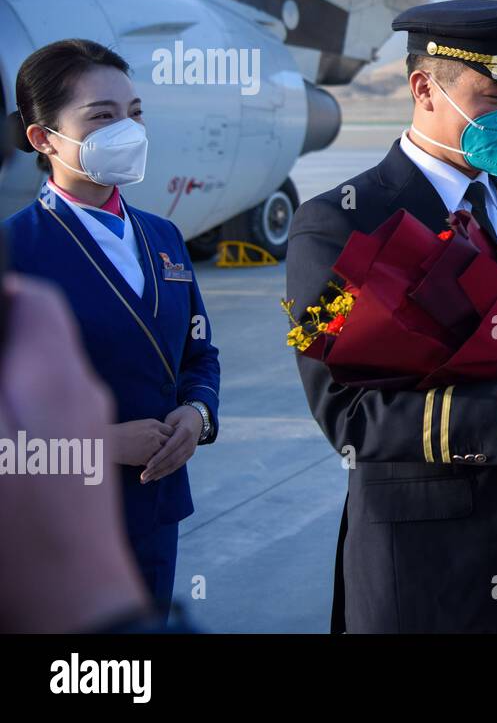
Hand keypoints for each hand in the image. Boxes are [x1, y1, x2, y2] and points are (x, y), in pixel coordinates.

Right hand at [0, 273, 149, 630]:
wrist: (69, 595)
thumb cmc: (15, 524)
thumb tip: (0, 351)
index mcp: (55, 375)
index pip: (35, 300)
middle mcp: (83, 391)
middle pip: (35, 337)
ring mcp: (88, 423)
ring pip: (39, 376)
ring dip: (6, 379)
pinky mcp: (84, 453)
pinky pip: (48, 408)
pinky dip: (17, 409)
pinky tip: (1, 436)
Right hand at [107, 418, 172, 466]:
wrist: (108, 442)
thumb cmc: (121, 432)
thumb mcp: (139, 425)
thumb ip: (153, 429)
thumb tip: (163, 434)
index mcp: (153, 424)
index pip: (171, 430)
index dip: (171, 436)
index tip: (171, 440)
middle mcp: (155, 434)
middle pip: (171, 441)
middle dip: (170, 446)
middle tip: (173, 451)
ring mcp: (152, 446)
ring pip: (164, 452)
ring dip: (164, 456)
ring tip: (166, 460)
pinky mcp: (146, 457)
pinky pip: (155, 462)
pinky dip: (155, 463)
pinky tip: (155, 466)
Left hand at [139, 406, 202, 483]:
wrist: (198, 418)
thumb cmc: (181, 415)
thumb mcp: (172, 417)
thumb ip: (164, 429)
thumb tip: (152, 440)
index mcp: (185, 431)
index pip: (170, 447)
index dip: (159, 457)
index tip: (147, 465)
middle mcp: (189, 442)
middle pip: (172, 459)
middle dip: (157, 469)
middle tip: (143, 476)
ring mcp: (191, 449)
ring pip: (175, 464)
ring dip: (160, 473)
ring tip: (147, 479)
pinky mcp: (190, 454)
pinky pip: (178, 465)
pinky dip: (167, 472)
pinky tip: (156, 476)